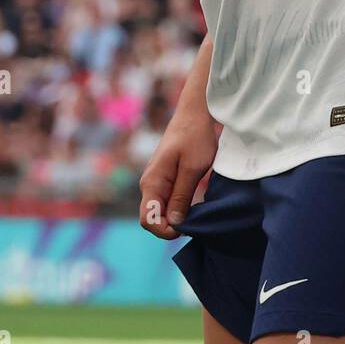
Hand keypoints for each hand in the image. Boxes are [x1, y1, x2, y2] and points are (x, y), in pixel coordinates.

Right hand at [138, 109, 217, 239]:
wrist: (195, 113)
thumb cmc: (195, 136)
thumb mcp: (192, 168)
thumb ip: (181, 196)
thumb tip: (174, 223)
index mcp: (152, 182)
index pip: (147, 220)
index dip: (165, 230)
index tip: (188, 226)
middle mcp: (150, 184)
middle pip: (153, 218)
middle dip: (171, 225)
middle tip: (196, 220)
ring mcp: (157, 181)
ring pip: (161, 210)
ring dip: (176, 216)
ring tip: (197, 212)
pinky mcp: (166, 178)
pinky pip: (168, 201)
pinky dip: (179, 207)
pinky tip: (195, 204)